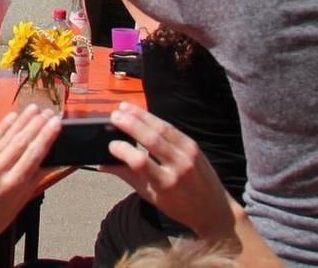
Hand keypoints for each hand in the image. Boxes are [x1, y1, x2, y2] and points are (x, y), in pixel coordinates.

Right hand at [100, 103, 239, 243]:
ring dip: (141, 115)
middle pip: (151, 139)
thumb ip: (127, 177)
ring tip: (123, 107)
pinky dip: (155, 119)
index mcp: (165, 184)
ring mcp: (188, 154)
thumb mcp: (151, 197)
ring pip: (161, 129)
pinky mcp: (194, 146)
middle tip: (113, 116)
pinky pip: (172, 129)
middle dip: (130, 124)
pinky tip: (142, 113)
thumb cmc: (179, 207)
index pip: (140, 162)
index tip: (110, 145)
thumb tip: (102, 164)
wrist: (215, 210)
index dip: (123, 151)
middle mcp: (178, 167)